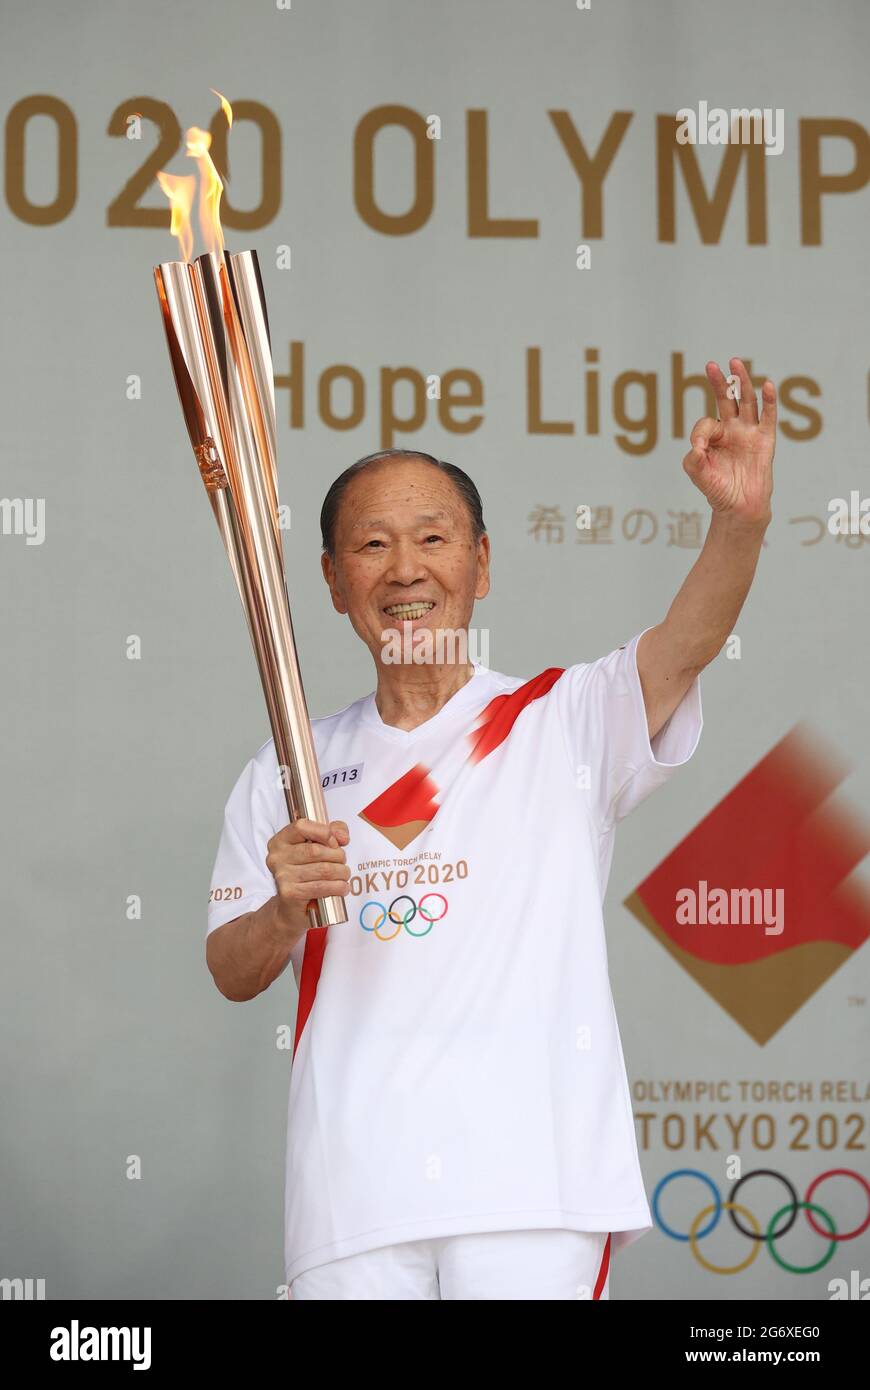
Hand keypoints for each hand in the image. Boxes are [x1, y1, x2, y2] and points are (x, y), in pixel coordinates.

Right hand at [265, 817, 350, 931]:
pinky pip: (322, 887)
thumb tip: (342, 836)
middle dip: (338, 856)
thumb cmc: (305, 874)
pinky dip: (338, 887)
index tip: (335, 842)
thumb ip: (332, 832)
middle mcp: (277, 857)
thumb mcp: (317, 847)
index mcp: (280, 841)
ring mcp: (282, 876)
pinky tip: (342, 888)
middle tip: (342, 863)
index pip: (301, 826)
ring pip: (323, 869)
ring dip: (341, 873)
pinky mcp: (290, 893)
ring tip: (344, 876)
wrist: (290, 908)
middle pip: (316, 850)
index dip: (324, 832)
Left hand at [682, 358, 775, 524]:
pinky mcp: (765, 439)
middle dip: (720, 382)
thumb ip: (693, 459)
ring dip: (742, 382)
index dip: (701, 433)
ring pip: (747, 401)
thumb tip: (696, 445)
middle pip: (726, 399)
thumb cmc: (718, 490)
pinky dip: (769, 400)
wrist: (739, 507)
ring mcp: (749, 432)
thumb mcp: (698, 475)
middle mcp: (732, 430)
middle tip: (712, 365)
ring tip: (735, 363)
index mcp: (714, 437)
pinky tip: (767, 385)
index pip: (706, 423)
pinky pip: (768, 416)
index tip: (699, 449)